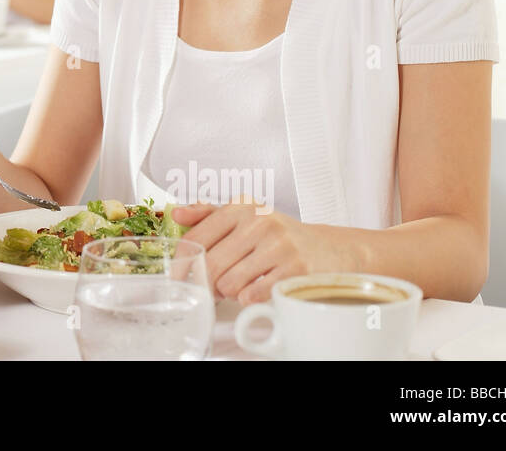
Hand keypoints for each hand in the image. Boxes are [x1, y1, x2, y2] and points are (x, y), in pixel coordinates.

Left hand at [173, 203, 354, 303]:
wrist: (329, 248)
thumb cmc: (279, 234)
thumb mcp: (245, 215)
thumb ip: (208, 214)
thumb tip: (176, 214)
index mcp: (241, 206)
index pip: (196, 238)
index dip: (182, 263)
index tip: (179, 276)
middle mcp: (259, 222)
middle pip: (210, 264)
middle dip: (205, 282)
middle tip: (210, 287)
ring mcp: (278, 245)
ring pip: (229, 283)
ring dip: (228, 292)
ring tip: (237, 285)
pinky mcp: (294, 270)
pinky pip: (253, 294)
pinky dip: (248, 299)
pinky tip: (253, 291)